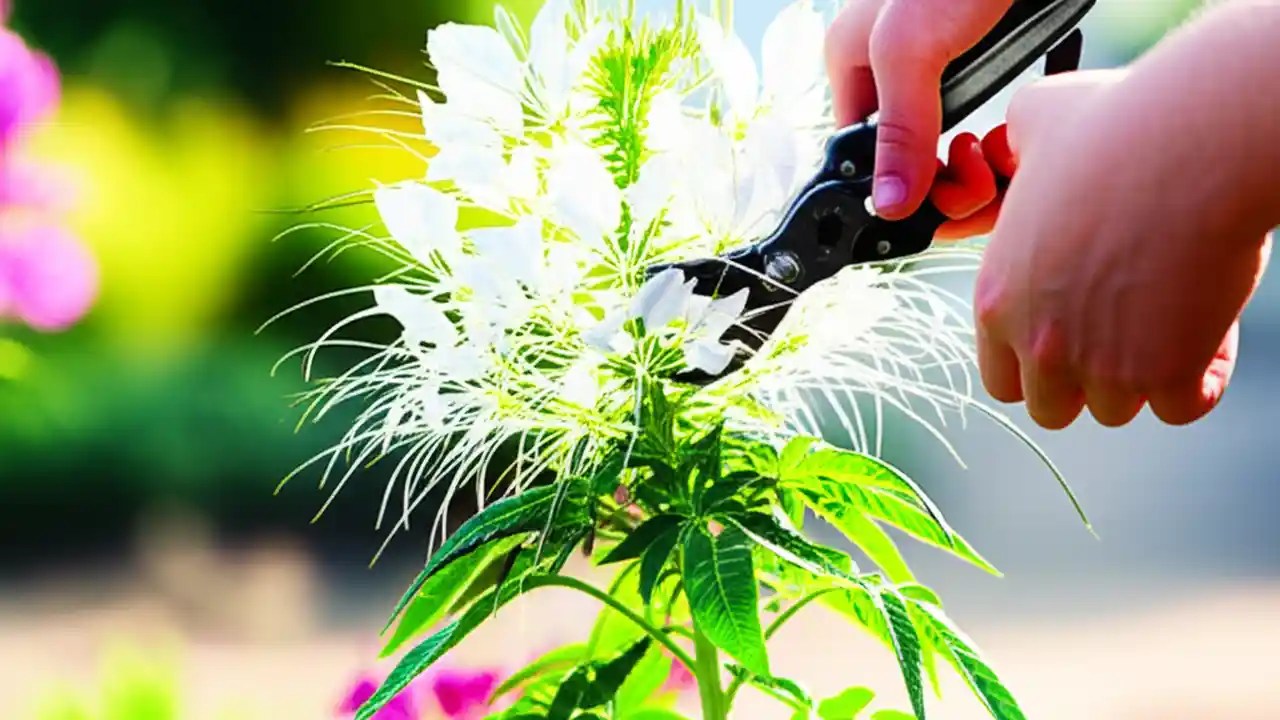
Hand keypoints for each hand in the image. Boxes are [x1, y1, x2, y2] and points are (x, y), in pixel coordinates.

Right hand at [825, 0, 1011, 218]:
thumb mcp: (910, 45)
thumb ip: (900, 125)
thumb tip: (889, 203)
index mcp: (853, 65)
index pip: (861, 156)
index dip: (895, 191)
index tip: (933, 206)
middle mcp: (893, 72)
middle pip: (911, 157)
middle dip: (946, 183)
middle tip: (979, 182)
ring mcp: (942, 65)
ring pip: (953, 144)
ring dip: (981, 165)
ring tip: (998, 155)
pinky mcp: (989, 55)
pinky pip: (992, 117)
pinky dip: (1009, 137)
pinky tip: (1018, 135)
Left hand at [973, 70, 1272, 428]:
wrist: (1193, 141)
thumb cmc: (1117, 125)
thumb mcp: (1034, 126)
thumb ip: (1016, 151)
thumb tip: (1020, 140)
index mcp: (997, 298)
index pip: (1000, 376)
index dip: (1034, 362)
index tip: (1068, 334)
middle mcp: (1039, 341)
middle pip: (1051, 407)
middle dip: (1084, 381)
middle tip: (1120, 334)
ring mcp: (1102, 364)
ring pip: (1117, 408)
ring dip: (1142, 377)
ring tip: (1168, 320)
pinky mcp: (1167, 373)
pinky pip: (1181, 409)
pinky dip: (1199, 382)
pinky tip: (1207, 338)